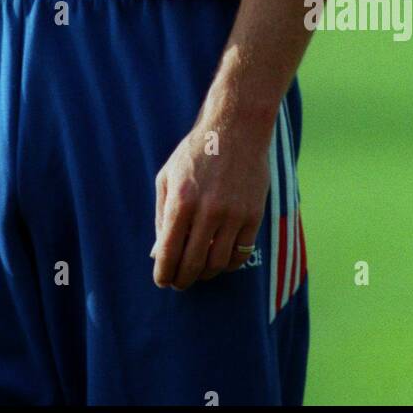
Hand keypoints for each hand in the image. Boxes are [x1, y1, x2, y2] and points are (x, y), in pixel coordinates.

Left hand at [151, 103, 271, 290]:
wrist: (236, 129)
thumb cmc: (196, 152)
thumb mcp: (168, 176)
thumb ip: (161, 214)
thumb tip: (159, 251)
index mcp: (181, 201)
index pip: (169, 251)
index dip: (163, 272)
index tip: (162, 281)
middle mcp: (207, 211)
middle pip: (193, 264)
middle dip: (182, 280)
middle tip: (179, 283)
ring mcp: (233, 215)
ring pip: (218, 264)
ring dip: (206, 274)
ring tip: (199, 271)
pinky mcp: (254, 216)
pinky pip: (241, 253)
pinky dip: (228, 264)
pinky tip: (220, 259)